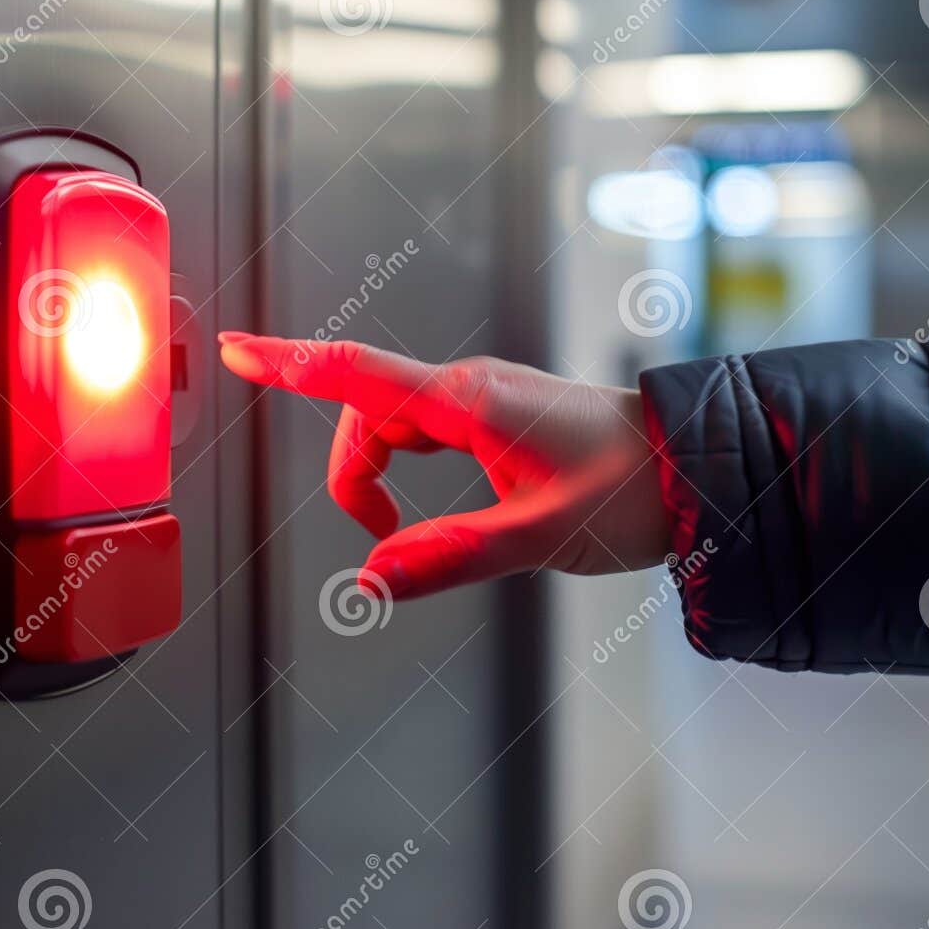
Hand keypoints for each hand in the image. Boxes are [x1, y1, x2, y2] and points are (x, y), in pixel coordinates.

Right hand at [218, 334, 670, 600]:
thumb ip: (452, 556)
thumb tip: (372, 580)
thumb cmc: (629, 493)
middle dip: (351, 478)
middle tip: (383, 544)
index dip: (289, 364)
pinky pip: (423, 434)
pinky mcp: (497, 416)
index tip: (235, 348)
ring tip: (412, 537)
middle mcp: (469, 388)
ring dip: (379, 479)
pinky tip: (433, 512)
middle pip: (364, 417)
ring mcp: (483, 399)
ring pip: (392, 429)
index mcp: (469, 401)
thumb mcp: (539, 537)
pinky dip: (407, 472)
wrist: (693, 469)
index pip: (357, 374)